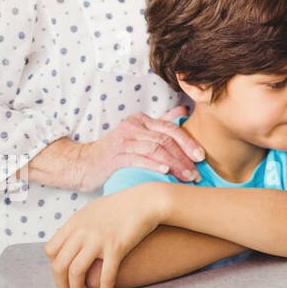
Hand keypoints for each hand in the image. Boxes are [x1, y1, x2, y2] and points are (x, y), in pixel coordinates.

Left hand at [44, 182, 166, 287]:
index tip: (65, 272)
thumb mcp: (93, 210)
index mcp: (75, 222)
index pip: (51, 250)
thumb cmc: (122, 205)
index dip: (55, 265)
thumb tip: (70, 239)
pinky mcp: (117, 247)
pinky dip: (105, 287)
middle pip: (59, 264)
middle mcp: (83, 231)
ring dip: (77, 287)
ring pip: (76, 272)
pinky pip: (105, 274)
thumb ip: (79, 225)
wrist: (147, 200)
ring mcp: (99, 239)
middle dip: (62, 283)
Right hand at [76, 105, 205, 190]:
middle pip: (165, 139)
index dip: (189, 142)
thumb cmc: (117, 151)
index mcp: (142, 120)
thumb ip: (161, 123)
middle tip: (197, 173)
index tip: (202, 157)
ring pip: (155, 149)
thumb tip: (183, 110)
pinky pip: (138, 159)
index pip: (171, 128)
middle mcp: (133, 127)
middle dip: (184, 156)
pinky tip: (166, 173)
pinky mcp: (114, 157)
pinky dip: (154, 165)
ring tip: (187, 177)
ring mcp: (123, 141)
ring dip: (174, 164)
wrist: (84, 164)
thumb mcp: (139, 134)